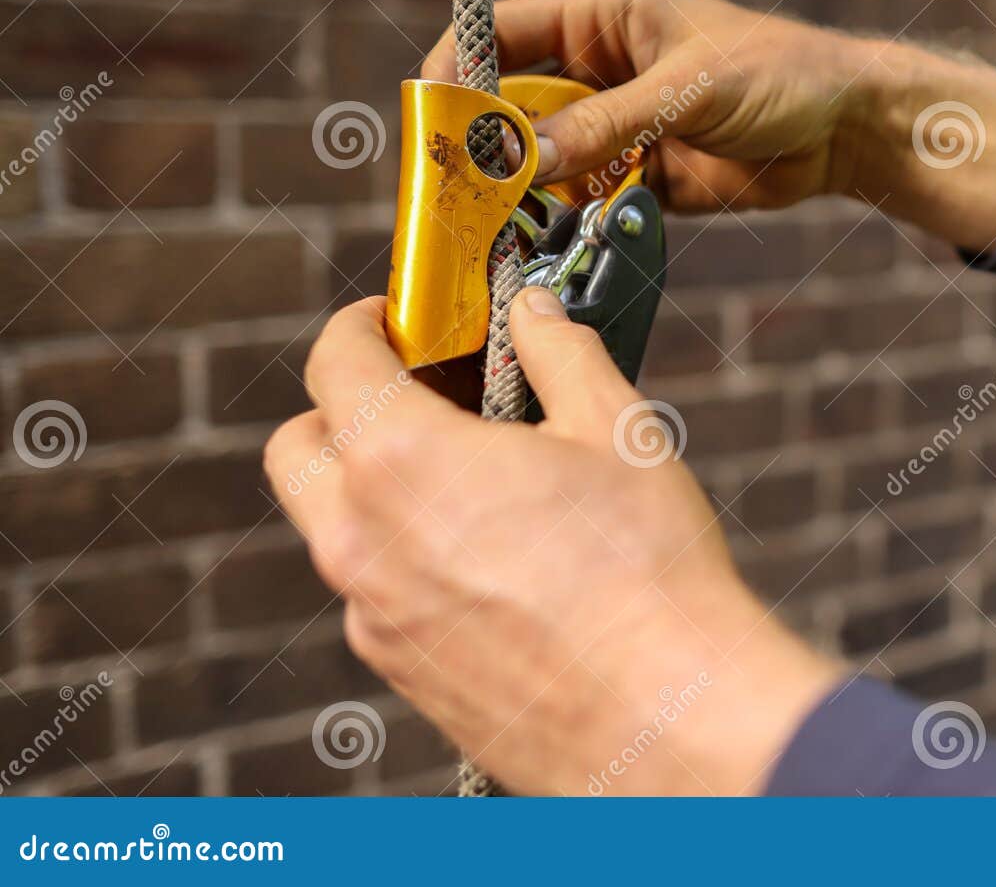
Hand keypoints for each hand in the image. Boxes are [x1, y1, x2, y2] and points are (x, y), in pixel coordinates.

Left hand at [264, 291, 841, 795]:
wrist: (667, 716)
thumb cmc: (646, 573)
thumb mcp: (615, 430)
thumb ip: (561, 352)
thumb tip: (536, 312)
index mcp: (402, 462)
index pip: (332, 362)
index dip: (363, 325)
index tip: (395, 320)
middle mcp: (362, 541)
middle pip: (296, 448)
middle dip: (339, 407)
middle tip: (418, 395)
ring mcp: (373, 617)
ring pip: (330, 528)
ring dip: (370, 487)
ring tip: (470, 480)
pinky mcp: (400, 673)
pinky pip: (373, 594)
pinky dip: (403, 558)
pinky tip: (492, 561)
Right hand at [421, 0, 995, 251]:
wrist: (846, 130)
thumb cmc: (778, 74)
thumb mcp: (688, 88)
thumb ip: (606, 123)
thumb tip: (522, 159)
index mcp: (601, 19)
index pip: (502, 33)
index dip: (459, 69)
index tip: (431, 116)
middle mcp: (597, 72)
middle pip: (512, 106)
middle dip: (483, 147)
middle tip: (454, 192)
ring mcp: (616, 129)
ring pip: (543, 162)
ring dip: (520, 194)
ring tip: (491, 230)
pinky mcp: (639, 179)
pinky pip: (583, 201)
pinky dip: (564, 222)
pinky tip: (546, 244)